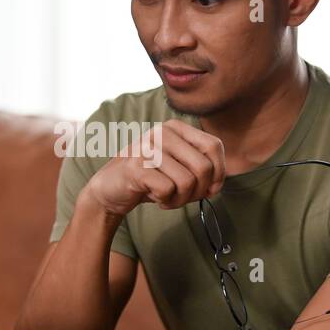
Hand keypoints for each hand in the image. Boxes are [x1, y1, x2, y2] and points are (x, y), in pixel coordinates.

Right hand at [82, 119, 225, 215]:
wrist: (110, 189)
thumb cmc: (150, 179)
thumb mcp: (179, 167)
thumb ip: (201, 168)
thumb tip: (216, 184)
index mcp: (176, 128)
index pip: (214, 146)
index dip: (219, 173)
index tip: (208, 189)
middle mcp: (162, 132)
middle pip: (204, 167)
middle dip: (198, 191)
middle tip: (182, 197)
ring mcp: (147, 147)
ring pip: (187, 182)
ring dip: (180, 200)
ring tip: (167, 198)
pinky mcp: (135, 166)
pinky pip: (167, 190)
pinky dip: (165, 201)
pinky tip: (154, 197)